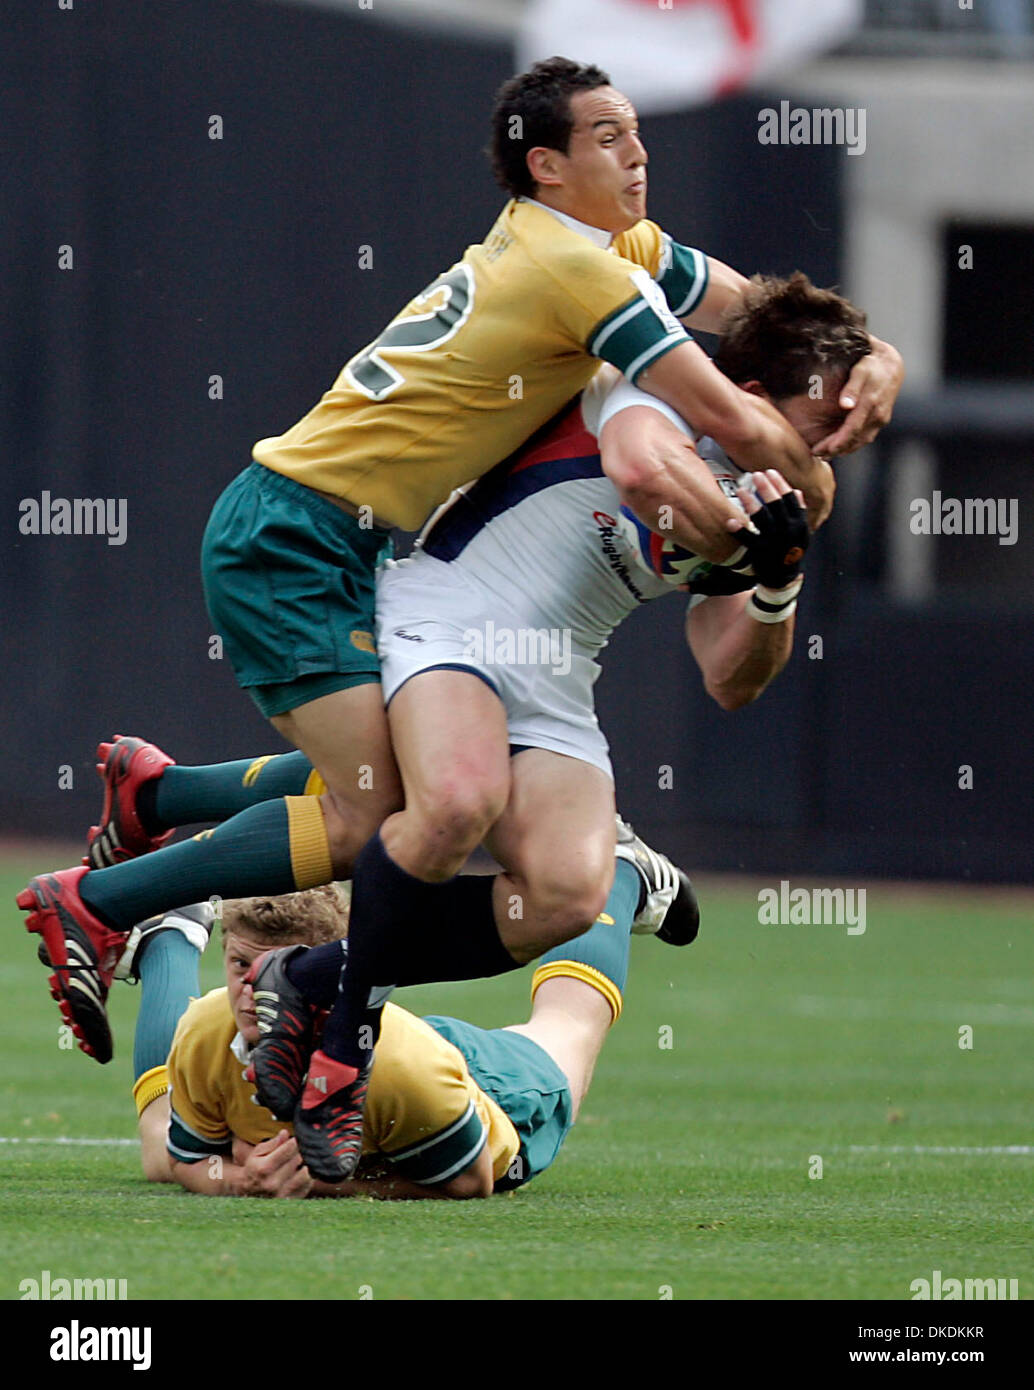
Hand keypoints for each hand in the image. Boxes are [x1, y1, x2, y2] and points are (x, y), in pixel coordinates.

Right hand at [237, 1129, 311, 1198]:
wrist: (248, 1191)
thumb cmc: (254, 1167)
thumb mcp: (258, 1152)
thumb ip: (273, 1143)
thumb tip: (285, 1133)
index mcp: (264, 1168)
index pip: (289, 1148)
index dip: (296, 1140)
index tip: (298, 1137)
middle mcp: (273, 1183)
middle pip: (298, 1159)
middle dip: (302, 1150)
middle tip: (302, 1146)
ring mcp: (282, 1194)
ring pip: (306, 1173)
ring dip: (307, 1164)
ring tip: (304, 1159)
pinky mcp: (290, 1201)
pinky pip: (307, 1185)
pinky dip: (308, 1177)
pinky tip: (302, 1171)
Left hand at [726, 470, 808, 587]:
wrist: (783, 577)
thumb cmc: (790, 551)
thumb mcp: (800, 532)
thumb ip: (799, 512)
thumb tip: (796, 490)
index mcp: (799, 524)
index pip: (790, 499)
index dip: (780, 484)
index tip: (769, 472)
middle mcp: (788, 531)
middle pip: (776, 504)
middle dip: (765, 487)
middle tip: (755, 475)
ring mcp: (774, 541)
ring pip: (762, 518)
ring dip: (750, 502)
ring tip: (740, 490)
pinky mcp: (760, 551)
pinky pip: (748, 539)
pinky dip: (739, 530)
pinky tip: (729, 520)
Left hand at [812, 336, 903, 457]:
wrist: (891, 365)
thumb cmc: (871, 366)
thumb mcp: (860, 371)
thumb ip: (852, 388)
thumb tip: (845, 405)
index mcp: (871, 403)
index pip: (853, 428)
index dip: (839, 441)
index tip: (825, 449)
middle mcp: (878, 415)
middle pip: (856, 438)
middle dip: (837, 449)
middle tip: (817, 454)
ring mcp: (880, 419)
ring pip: (861, 441)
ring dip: (844, 450)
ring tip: (824, 455)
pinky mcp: (880, 421)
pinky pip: (865, 437)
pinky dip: (852, 445)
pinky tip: (838, 448)